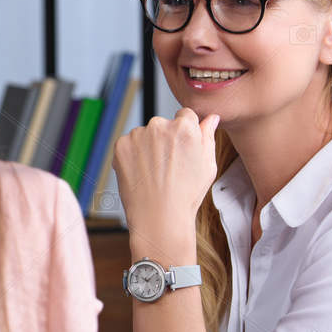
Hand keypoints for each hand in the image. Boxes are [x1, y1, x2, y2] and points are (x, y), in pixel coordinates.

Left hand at [112, 108, 219, 246]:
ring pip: (145, 135)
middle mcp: (160, 125)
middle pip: (163, 124)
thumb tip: (210, 117)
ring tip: (155, 173)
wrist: (159, 217)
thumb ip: (207, 136)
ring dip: (148, 147)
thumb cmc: (187, 194)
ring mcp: (138, 134)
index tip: (182, 150)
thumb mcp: (207, 165)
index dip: (185, 133)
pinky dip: (133, 155)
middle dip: (165, 139)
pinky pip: (129, 144)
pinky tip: (141, 173)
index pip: (185, 115)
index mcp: (184, 127)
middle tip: (168, 166)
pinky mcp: (121, 145)